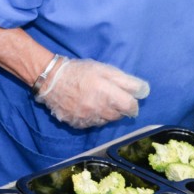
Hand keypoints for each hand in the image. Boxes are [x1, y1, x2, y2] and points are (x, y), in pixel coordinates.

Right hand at [35, 57, 149, 127]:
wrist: (50, 79)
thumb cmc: (79, 71)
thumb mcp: (104, 69)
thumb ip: (126, 81)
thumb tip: (143, 91)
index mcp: (108, 95)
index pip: (131, 107)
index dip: (132, 103)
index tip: (128, 98)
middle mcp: (99, 110)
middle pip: (119, 116)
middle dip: (118, 107)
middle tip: (109, 96)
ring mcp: (88, 119)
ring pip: (106, 121)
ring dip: (106, 113)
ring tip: (96, 100)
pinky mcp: (78, 125)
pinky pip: (92, 124)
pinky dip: (93, 117)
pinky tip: (86, 106)